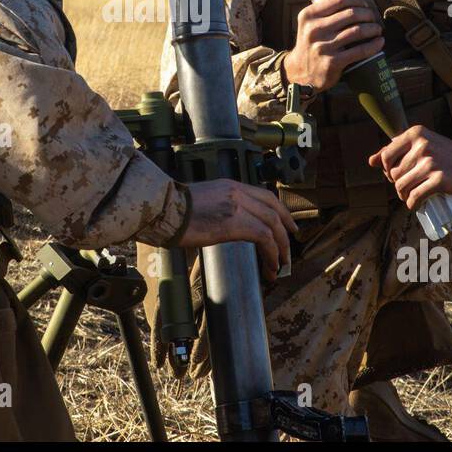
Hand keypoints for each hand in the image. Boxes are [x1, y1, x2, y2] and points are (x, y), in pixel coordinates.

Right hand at [181, 180, 298, 280]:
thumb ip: (221, 208)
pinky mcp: (234, 223)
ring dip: (281, 247)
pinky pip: (264, 238)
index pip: (265, 196)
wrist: (161, 210)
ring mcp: (237, 206)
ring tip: (280, 264)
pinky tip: (270, 266)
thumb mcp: (203, 203)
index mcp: (230, 186)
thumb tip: (228, 224)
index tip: (287, 225)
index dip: (281, 211)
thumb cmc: (173, 210)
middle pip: (274, 210)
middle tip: (289, 247)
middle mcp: (237, 192)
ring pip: (273, 225)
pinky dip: (272, 253)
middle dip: (286, 230)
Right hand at [282, 0, 382, 91]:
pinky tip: (379, 42)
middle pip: (351, 13)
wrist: (300, 73)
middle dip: (368, 14)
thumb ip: (324, 12)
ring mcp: (323, 46)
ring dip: (373, 28)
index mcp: (309, 16)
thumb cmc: (310, 45)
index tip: (364, 5)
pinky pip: (360, 50)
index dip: (357, 0)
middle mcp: (314, 29)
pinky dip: (374, 45)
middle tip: (373, 18)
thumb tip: (353, 1)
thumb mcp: (308, 25)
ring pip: (357, 31)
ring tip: (377, 29)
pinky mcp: (333, 62)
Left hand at [369, 127, 451, 209]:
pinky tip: (414, 204)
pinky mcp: (440, 179)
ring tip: (409, 196)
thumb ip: (396, 149)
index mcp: (415, 134)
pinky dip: (411, 204)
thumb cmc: (445, 152)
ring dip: (403, 195)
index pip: (386, 156)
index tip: (395, 175)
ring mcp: (431, 163)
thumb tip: (371, 161)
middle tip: (406, 187)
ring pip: (402, 186)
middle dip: (397, 184)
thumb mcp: (421, 143)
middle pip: (394, 174)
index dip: (387, 169)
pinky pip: (416, 196)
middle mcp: (422, 146)